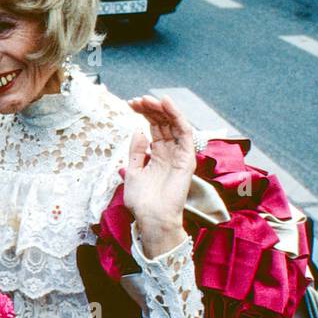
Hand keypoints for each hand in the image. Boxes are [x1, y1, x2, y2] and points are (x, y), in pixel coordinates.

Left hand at [124, 94, 194, 258]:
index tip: (130, 104)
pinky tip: (166, 104)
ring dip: (163, 109)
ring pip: (175, 124)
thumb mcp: (133, 171)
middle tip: (137, 99)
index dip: (144, 114)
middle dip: (151, 108)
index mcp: (158, 155)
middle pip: (164, 123)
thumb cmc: (142, 201)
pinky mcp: (187, 159)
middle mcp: (170, 153)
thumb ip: (136, 151)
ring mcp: (179, 155)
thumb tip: (138, 130)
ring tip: (148, 99)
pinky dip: (176, 116)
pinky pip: (185, 133)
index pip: (154, 128)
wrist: (151, 218)